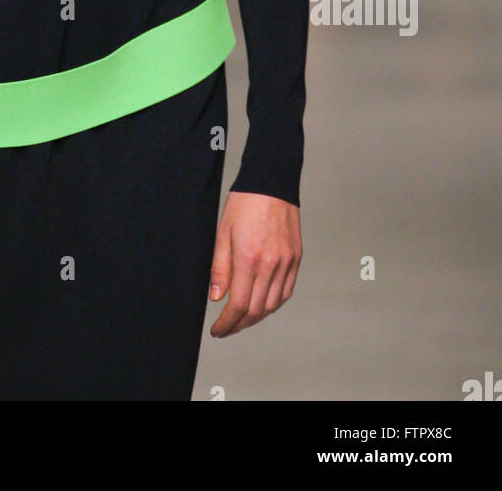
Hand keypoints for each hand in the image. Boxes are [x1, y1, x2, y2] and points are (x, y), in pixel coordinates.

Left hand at [208, 190, 301, 336]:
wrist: (271, 182)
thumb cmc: (244, 203)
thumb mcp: (223, 232)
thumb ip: (220, 268)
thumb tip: (217, 298)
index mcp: (248, 258)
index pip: (239, 305)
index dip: (227, 323)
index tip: (217, 330)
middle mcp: (271, 264)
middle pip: (257, 310)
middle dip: (239, 325)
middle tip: (226, 328)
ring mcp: (286, 262)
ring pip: (273, 304)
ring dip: (256, 317)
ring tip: (241, 319)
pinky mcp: (296, 258)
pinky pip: (286, 291)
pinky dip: (273, 304)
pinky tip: (262, 304)